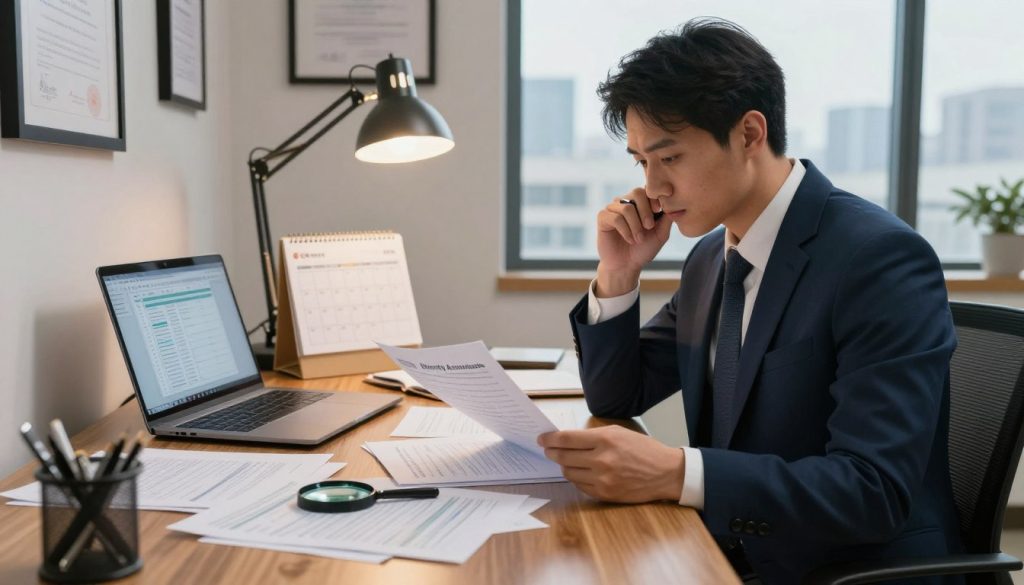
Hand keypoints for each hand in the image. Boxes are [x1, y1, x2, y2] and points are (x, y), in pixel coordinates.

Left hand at [538, 426, 684, 502]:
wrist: (666, 473)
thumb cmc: (643, 449)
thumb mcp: (619, 433)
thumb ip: (592, 436)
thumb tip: (567, 439)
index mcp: (605, 440)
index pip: (567, 439)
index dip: (550, 439)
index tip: (542, 439)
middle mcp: (602, 460)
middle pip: (563, 456)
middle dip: (551, 452)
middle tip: (548, 449)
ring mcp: (602, 479)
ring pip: (568, 472)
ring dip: (564, 465)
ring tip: (566, 460)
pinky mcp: (604, 494)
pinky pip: (579, 485)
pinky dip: (576, 477)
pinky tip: (580, 471)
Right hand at [595, 188, 672, 295]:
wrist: (627, 265)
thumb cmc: (643, 249)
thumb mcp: (661, 234)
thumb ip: (667, 218)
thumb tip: (673, 205)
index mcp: (640, 202)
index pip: (647, 189)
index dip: (654, 198)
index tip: (658, 210)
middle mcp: (626, 202)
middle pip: (637, 192)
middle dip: (645, 211)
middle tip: (649, 227)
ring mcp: (613, 208)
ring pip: (627, 208)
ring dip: (636, 225)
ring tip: (638, 239)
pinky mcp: (603, 217)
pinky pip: (615, 218)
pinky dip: (625, 230)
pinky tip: (629, 239)